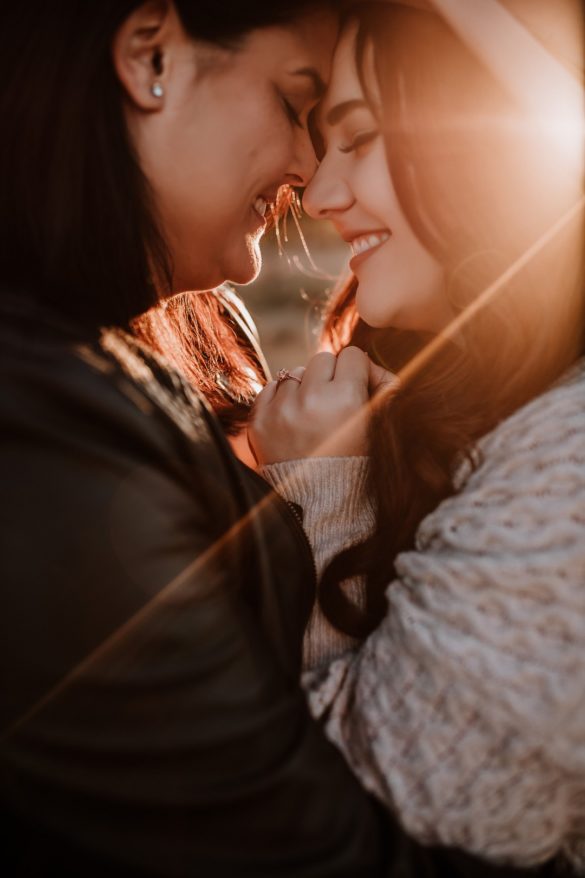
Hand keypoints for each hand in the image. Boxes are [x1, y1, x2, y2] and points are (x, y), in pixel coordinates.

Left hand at [248, 347, 395, 465]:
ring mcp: (281, 409)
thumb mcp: (379, 427)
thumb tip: (369, 364)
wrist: (316, 504)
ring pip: (296, 372)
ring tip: (312, 417)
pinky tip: (292, 421)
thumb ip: (384, 388)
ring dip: (305, 388)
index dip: (357, 371)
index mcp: (346, 399)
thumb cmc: (355, 465)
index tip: (356, 389)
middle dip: (330, 377)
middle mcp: (312, 399)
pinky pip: (271, 387)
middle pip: (323, 359)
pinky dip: (282, 398)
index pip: (352, 355)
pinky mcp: (259, 419)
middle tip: (333, 404)